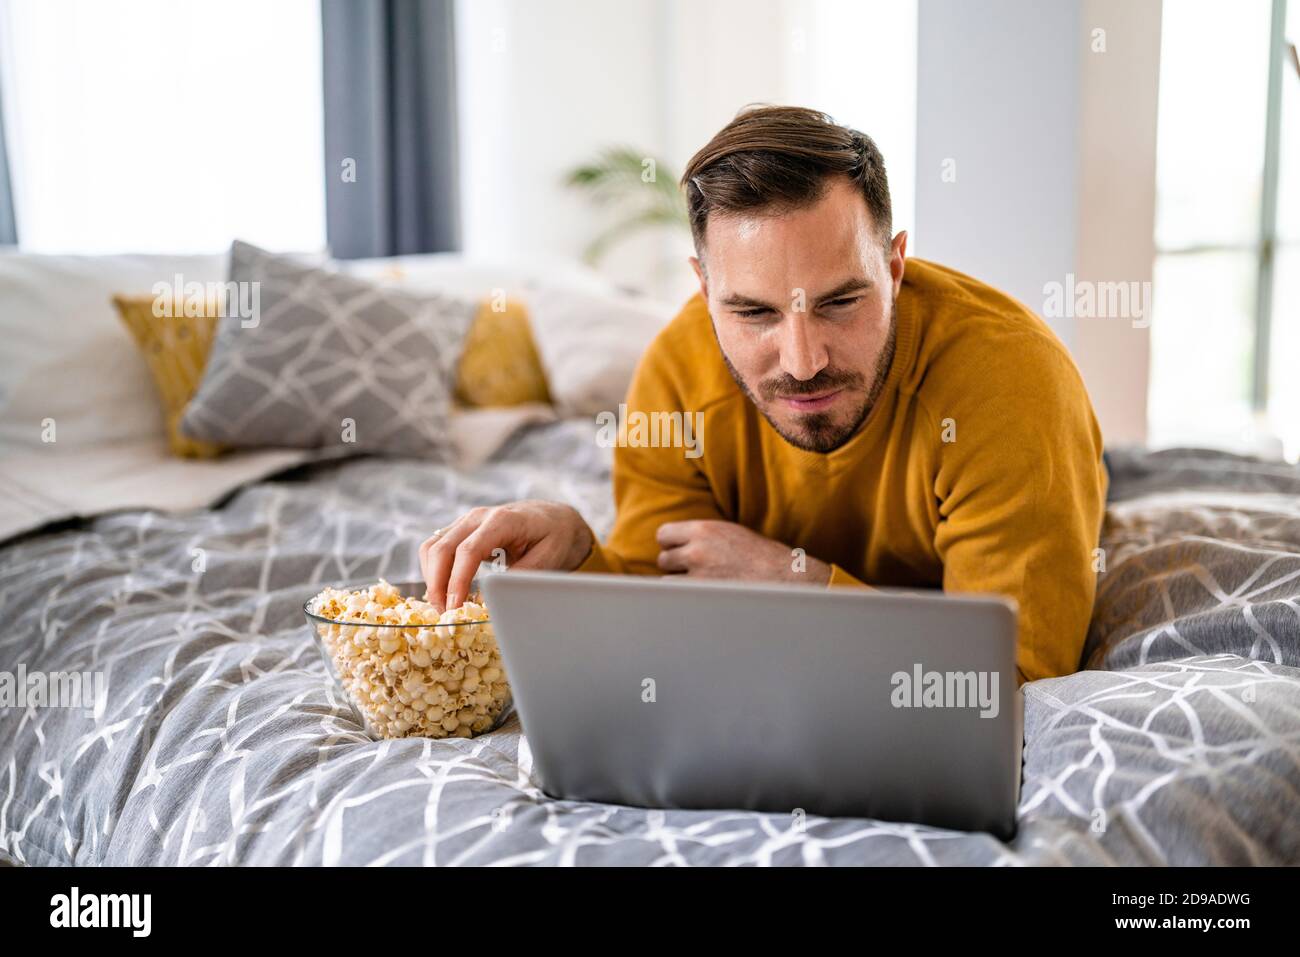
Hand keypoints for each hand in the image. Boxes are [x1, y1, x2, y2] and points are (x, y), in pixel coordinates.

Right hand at [419, 501, 594, 611]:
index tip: (454, 607)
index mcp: (503, 520)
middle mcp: (478, 516)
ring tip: (441, 606)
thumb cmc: (553, 536)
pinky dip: (432, 570)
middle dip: (437, 584)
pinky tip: (442, 590)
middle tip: (444, 613)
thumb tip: (498, 595)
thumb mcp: (549, 556)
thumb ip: (524, 573)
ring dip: (431, 578)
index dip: (457, 581)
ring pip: (432, 547)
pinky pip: (435, 547)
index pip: (469, 550)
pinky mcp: (460, 529)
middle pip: (442, 548)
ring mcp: (466, 521)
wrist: (552, 517)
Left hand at [655, 520, 830, 584]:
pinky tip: (704, 600)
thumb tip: (680, 545)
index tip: (680, 551)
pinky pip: (681, 600)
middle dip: (675, 566)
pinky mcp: (703, 599)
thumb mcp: (732, 534)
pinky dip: (688, 601)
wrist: (786, 579)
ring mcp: (698, 577)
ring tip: (703, 587)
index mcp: (704, 530)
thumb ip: (704, 537)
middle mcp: (696, 551)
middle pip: (663, 559)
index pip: (663, 534)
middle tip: (695, 572)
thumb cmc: (764, 557)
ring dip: (680, 586)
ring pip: (668, 583)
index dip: (670, 544)